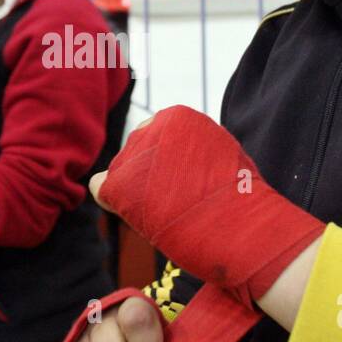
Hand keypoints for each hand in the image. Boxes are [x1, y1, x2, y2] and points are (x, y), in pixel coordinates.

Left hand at [87, 105, 326, 309]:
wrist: (239, 225)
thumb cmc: (237, 197)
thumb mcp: (218, 154)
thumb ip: (189, 148)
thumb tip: (175, 156)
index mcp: (177, 116)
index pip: (152, 137)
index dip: (165, 165)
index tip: (184, 183)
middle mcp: (151, 126)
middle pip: (134, 154)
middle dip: (147, 178)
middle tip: (175, 202)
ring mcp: (134, 153)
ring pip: (119, 172)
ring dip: (135, 193)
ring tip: (166, 211)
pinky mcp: (120, 181)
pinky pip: (102, 188)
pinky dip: (114, 204)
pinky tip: (139, 216)